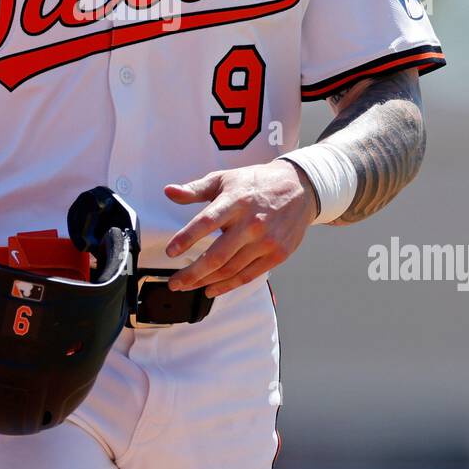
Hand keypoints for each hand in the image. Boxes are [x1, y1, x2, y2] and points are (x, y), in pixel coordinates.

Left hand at [162, 161, 318, 297]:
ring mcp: (266, 241)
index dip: (186, 238)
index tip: (170, 252)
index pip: (207, 222)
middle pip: (217, 255)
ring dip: (205, 282)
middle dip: (192, 273)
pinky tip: (210, 289)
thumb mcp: (225, 179)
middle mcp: (251, 223)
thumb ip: (195, 189)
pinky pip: (248, 276)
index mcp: (235, 201)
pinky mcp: (277, 254)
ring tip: (186, 286)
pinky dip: (227, 286)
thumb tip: (168, 191)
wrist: (300, 188)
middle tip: (174, 283)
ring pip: (231, 269)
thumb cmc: (256, 183)